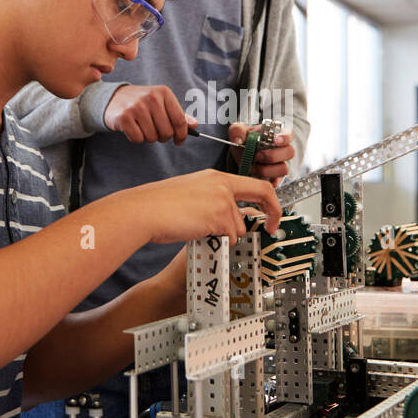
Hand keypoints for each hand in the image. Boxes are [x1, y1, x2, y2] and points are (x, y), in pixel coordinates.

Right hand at [104, 84, 193, 143]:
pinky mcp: (124, 117)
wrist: (114, 98)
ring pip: (152, 137)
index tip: (179, 141)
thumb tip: (194, 125)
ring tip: (142, 127)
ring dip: (149, 137)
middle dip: (163, 137)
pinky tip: (133, 128)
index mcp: (164, 92)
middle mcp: (151, 98)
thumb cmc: (142, 103)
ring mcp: (137, 107)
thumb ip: (178, 114)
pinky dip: (136, 138)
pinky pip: (138, 139)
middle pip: (167, 132)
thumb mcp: (161, 103)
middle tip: (156, 131)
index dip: (182, 135)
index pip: (180, 120)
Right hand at [134, 169, 280, 243]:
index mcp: (216, 177)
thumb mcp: (192, 193)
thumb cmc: (160, 205)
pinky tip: (199, 233)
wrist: (144, 210)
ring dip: (226, 234)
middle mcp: (223, 185)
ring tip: (201, 230)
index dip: (271, 199)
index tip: (273, 213)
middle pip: (259, 200)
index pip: (257, 183)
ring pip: (239, 226)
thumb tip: (230, 219)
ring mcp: (222, 200)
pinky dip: (218, 240)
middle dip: (270, 215)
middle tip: (273, 228)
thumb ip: (214, 200)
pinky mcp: (218, 216)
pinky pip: (229, 236)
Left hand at [228, 122, 294, 185]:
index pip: (288, 134)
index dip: (285, 137)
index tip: (275, 140)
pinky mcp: (276, 178)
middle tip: (258, 156)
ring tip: (252, 168)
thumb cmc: (244, 142)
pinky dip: (269, 181)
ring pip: (284, 168)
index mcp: (276, 136)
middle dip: (273, 155)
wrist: (240, 157)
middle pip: (290, 152)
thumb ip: (237, 131)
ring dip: (267, 169)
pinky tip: (258, 178)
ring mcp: (280, 164)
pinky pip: (278, 181)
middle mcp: (281, 150)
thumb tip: (238, 140)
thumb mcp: (238, 132)